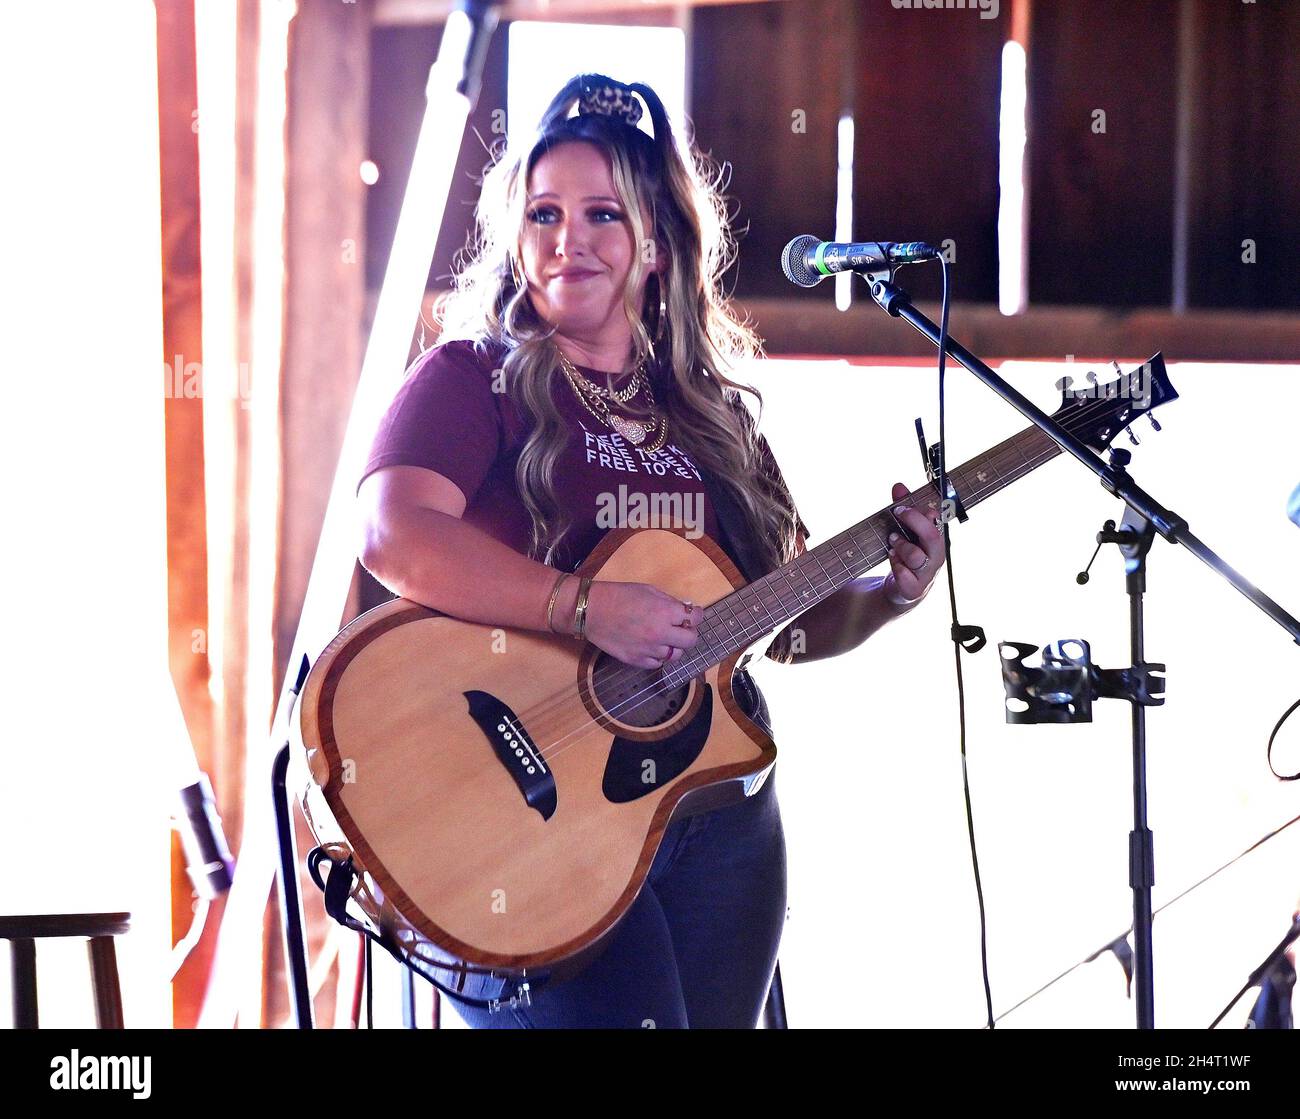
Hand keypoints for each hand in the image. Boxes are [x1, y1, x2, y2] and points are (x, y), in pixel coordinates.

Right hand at [582, 581, 703, 669]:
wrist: (592, 611)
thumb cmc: (619, 595)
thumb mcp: (648, 590)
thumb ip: (669, 602)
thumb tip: (685, 610)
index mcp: (665, 612)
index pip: (695, 618)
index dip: (696, 615)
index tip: (693, 614)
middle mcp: (661, 633)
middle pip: (690, 641)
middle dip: (689, 633)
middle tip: (682, 628)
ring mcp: (649, 649)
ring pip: (675, 655)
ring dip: (673, 646)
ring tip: (664, 638)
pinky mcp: (637, 660)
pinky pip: (657, 663)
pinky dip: (657, 656)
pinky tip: (650, 646)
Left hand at [884, 481, 945, 605]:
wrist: (902, 591)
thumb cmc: (907, 556)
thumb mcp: (905, 531)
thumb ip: (903, 510)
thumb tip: (899, 486)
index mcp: (937, 539)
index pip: (937, 520)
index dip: (920, 511)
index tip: (900, 506)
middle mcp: (936, 556)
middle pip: (931, 536)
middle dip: (913, 522)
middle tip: (897, 514)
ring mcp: (927, 574)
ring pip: (916, 556)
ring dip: (901, 545)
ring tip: (892, 542)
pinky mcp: (914, 589)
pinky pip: (906, 577)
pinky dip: (896, 567)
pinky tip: (893, 560)